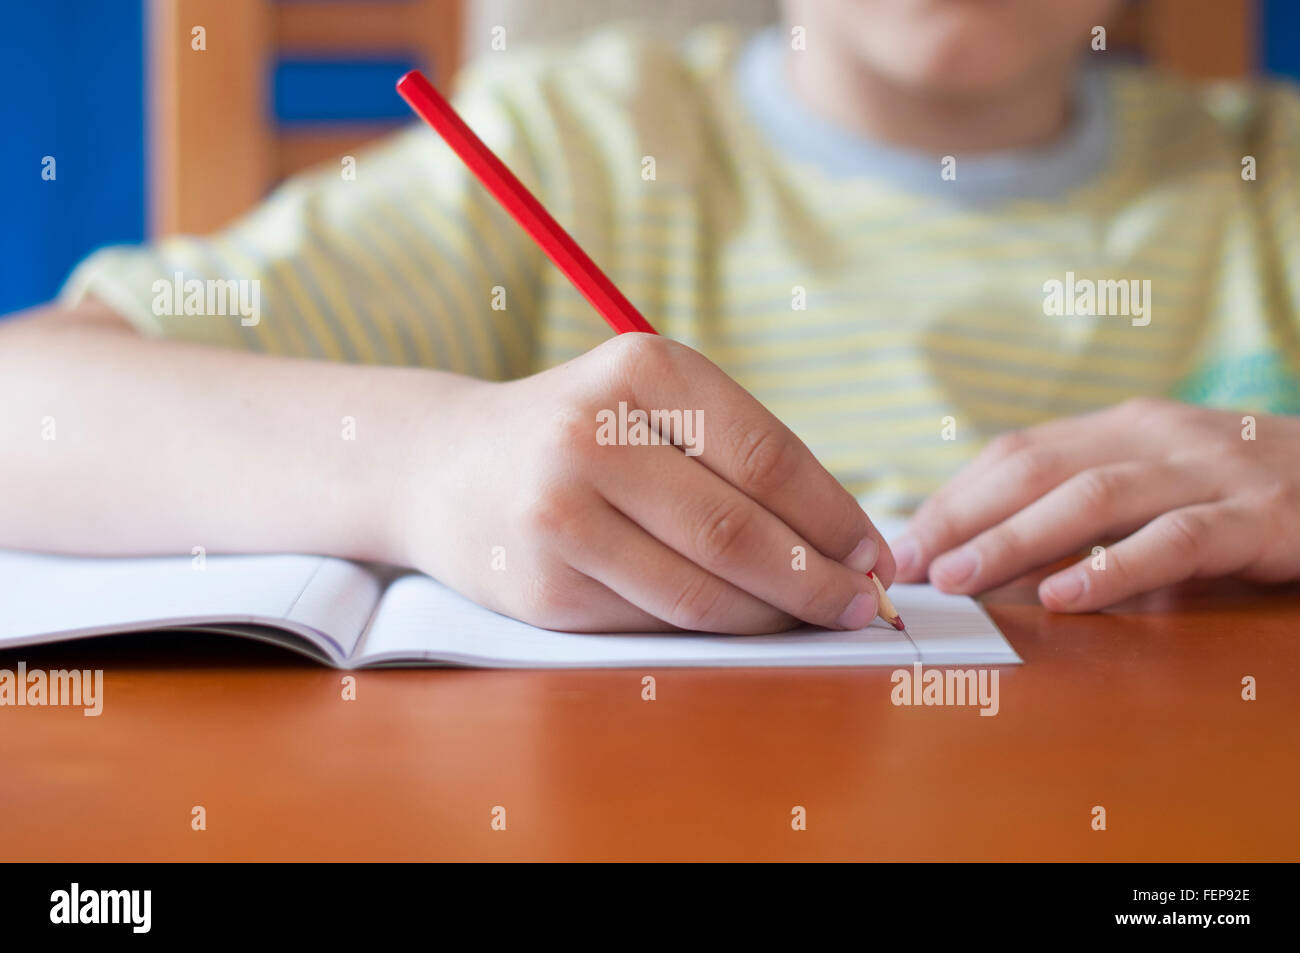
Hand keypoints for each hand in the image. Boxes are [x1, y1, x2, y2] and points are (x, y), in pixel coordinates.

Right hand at [399, 334, 893, 632]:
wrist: (447, 467)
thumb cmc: (580, 433)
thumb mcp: (652, 401)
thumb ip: (738, 455)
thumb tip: (847, 543)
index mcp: (642, 370)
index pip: (768, 458)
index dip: (835, 518)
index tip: (875, 554)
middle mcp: (592, 435)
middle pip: (739, 531)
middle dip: (817, 580)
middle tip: (859, 605)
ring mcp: (559, 515)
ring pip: (701, 593)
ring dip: (772, 619)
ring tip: (810, 619)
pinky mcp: (541, 587)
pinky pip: (654, 624)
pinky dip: (711, 634)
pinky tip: (737, 624)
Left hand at [892, 398, 1299, 609]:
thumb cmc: (1238, 490)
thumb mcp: (1153, 482)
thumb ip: (1080, 506)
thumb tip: (979, 554)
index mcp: (1119, 427)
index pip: (1014, 455)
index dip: (953, 499)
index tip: (900, 545)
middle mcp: (1154, 437)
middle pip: (1035, 469)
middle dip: (961, 519)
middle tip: (907, 566)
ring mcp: (1207, 472)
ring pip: (1092, 499)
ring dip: (1014, 541)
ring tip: (959, 579)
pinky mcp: (1257, 517)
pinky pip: (1174, 542)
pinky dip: (1112, 570)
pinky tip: (1063, 598)